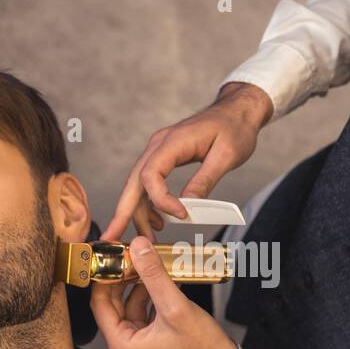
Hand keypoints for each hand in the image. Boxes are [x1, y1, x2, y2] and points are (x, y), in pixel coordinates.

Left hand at [91, 236, 262, 348]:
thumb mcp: (175, 307)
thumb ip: (154, 275)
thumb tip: (139, 250)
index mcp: (123, 348)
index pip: (100, 306)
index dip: (105, 279)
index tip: (112, 260)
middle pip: (113, 305)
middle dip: (123, 280)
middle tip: (131, 258)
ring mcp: (139, 346)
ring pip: (130, 306)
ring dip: (140, 286)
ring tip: (150, 266)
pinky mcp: (151, 342)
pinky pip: (143, 313)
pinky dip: (151, 297)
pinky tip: (163, 282)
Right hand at [102, 82, 273, 240]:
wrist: (236, 110)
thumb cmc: (234, 128)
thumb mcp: (226, 156)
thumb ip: (204, 180)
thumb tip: (187, 206)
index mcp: (172, 142)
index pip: (151, 175)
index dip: (160, 200)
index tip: (181, 215)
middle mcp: (159, 145)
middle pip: (133, 182)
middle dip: (122, 212)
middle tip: (113, 237)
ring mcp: (159, 150)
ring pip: (138, 185)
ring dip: (137, 212)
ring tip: (147, 237)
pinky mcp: (165, 157)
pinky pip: (149, 182)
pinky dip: (149, 203)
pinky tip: (158, 220)